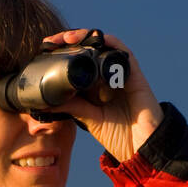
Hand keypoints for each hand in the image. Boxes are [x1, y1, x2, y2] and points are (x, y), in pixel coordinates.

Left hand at [41, 28, 163, 162]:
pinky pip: (124, 53)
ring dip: (86, 38)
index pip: (78, 64)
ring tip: (68, 38)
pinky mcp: (135, 75)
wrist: (142, 148)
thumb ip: (72, 108)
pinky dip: (111, 42)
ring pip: (104, 47)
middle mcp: (107, 77)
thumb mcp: (90, 119)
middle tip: (51, 42)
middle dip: (70, 42)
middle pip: (89, 51)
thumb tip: (47, 102)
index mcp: (95, 87)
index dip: (63, 54)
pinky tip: (97, 39)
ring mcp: (121, 75)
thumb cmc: (120, 136)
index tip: (45, 50)